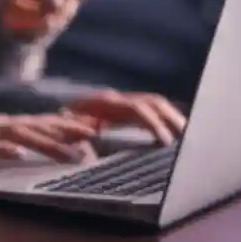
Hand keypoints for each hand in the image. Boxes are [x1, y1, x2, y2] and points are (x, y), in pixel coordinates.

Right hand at [0, 114, 98, 171]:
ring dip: (45, 143)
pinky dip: (0, 149)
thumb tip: (43, 152)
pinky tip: (17, 155)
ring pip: (17, 135)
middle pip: (37, 126)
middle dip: (66, 131)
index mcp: (5, 126)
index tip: (95, 129)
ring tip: (68, 153)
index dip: (69, 125)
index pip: (42, 123)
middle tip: (93, 137)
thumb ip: (16, 146)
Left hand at [66, 91, 186, 145]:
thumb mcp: (66, 132)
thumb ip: (78, 133)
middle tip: (187, 137)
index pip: (139, 109)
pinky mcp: (125, 110)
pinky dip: (164, 119)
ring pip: (155, 104)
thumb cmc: (59, 130)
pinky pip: (150, 110)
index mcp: (106, 104)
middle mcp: (117, 100)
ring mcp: (122, 103)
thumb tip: (88, 135)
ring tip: (187, 135)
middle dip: (172, 118)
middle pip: (154, 102)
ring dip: (172, 118)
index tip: (166, 142)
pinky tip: (174, 134)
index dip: (155, 123)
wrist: (52, 119)